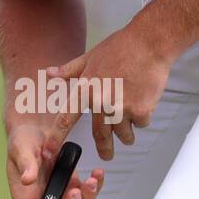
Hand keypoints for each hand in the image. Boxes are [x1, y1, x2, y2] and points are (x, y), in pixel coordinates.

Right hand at [6, 121, 103, 198]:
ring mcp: (59, 194)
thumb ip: (25, 163)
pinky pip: (86, 193)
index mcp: (25, 197)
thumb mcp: (20, 148)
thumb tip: (27, 179)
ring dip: (87, 198)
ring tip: (91, 180)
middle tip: (76, 192)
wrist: (36, 128)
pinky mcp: (72, 184)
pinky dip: (94, 185)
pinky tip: (98, 173)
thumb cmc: (23, 141)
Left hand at [41, 22, 172, 161]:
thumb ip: (70, 70)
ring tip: (130, 123)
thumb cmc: (121, 47)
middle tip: (107, 155)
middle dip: (104, 149)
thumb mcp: (90, 57)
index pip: (66, 119)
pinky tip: (144, 102)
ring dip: (127, 133)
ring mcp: (121, 108)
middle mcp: (101, 102)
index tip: (49, 153)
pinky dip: (142, 118)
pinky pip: (140, 124)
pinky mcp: (141, 110)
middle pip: (100, 135)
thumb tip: (49, 73)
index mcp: (86, 90)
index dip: (56, 138)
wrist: (149, 43)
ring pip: (123, 133)